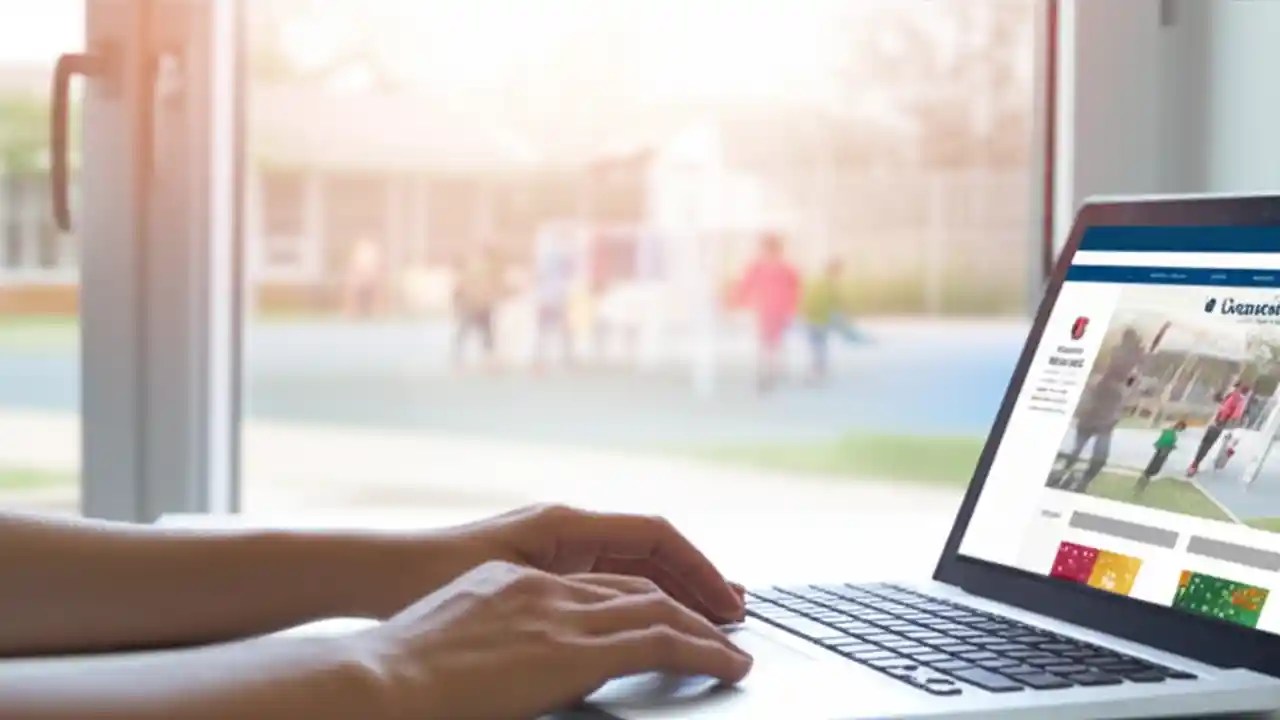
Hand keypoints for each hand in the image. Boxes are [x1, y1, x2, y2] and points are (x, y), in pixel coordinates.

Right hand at [359, 560, 753, 719]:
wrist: (381, 678)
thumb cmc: (396, 670)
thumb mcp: (448, 639)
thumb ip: (487, 641)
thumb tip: (494, 667)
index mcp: (513, 582)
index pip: (595, 581)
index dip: (638, 594)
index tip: (664, 608)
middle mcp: (544, 586)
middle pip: (635, 584)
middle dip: (684, 598)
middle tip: (721, 615)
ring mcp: (562, 614)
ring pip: (658, 608)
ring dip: (703, 625)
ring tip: (735, 645)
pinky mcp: (576, 648)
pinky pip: (660, 641)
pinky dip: (704, 650)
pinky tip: (729, 664)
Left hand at [442, 504, 746, 623]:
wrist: (380, 573)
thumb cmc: (433, 577)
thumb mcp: (511, 587)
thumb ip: (573, 597)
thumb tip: (636, 612)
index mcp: (566, 524)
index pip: (655, 537)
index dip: (699, 568)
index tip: (729, 601)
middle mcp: (566, 528)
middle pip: (650, 550)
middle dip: (695, 580)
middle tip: (736, 612)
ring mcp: (554, 546)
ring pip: (631, 566)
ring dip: (672, 590)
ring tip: (710, 616)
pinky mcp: (540, 568)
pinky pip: (605, 579)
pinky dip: (637, 598)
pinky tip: (651, 622)